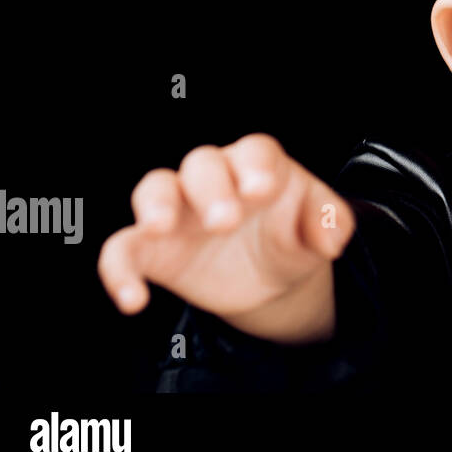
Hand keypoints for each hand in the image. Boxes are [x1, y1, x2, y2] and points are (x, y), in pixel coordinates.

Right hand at [97, 133, 355, 341]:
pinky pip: (122, 249)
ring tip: (162, 227)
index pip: (255, 152)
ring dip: (155, 203)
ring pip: (154, 187)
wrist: (269, 274)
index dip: (255, 166)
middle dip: (210, 187)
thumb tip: (332, 239)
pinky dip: (119, 271)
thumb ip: (329, 224)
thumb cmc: (292, 235)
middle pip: (202, 163)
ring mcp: (179, 209)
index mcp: (260, 166)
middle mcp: (215, 179)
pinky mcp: (152, 247)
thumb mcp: (318, 230)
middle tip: (225, 220)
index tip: (261, 190)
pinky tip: (133, 300)